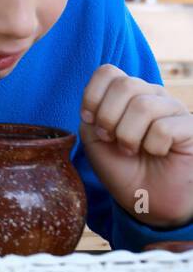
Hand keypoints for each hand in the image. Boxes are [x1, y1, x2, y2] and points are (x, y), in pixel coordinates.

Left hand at [79, 64, 192, 228]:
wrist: (145, 198)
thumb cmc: (121, 167)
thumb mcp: (94, 138)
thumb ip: (91, 110)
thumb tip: (99, 96)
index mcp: (127, 94)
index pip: (107, 72)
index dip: (92, 96)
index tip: (90, 121)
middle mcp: (151, 94)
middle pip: (125, 85)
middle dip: (109, 118)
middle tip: (112, 139)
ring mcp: (173, 108)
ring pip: (144, 106)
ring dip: (129, 136)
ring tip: (132, 149)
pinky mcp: (191, 126)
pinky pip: (164, 127)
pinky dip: (153, 146)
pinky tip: (158, 152)